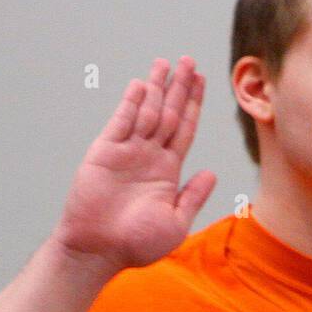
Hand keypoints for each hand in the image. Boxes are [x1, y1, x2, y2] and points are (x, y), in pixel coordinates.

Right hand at [52, 55, 216, 269]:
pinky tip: (142, 85)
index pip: (185, 129)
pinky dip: (131, 103)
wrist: (99, 250)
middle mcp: (148, 156)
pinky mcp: (105, 152)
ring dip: (157, 88)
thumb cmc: (137, 244)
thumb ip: (193, 196)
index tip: (202, 81)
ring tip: (166, 64)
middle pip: (168, 113)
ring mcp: (127, 152)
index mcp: (167, 171)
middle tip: (189, 61)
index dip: (194, 105)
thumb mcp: (176, 223)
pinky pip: (121, 121)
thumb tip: (211, 174)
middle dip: (179, 87)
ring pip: (146, 112)